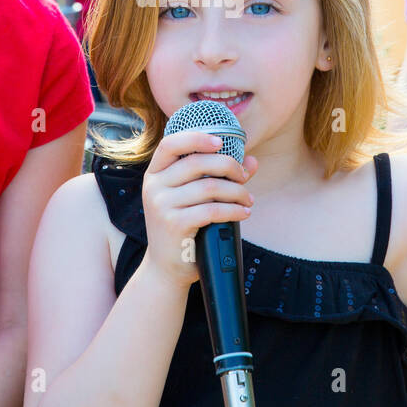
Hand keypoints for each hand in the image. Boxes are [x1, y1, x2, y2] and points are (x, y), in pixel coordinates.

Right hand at [141, 130, 257, 289]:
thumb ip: (218, 176)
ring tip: (248, 200)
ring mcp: (161, 205)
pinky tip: (243, 212)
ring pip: (209, 187)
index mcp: (155, 174)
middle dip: (229, 167)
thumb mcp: (193, 198)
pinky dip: (233, 210)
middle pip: (198, 162)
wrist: (165, 268)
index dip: (196, 138)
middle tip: (245, 178)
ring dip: (236, 191)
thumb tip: (252, 160)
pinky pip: (212, 210)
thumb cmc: (183, 227)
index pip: (170, 144)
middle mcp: (154, 186)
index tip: (221, 142)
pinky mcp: (174, 224)